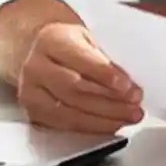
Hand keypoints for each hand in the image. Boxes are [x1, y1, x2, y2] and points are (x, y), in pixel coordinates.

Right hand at [16, 22, 144, 134]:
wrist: (38, 51)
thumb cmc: (70, 44)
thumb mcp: (89, 38)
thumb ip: (105, 58)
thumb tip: (130, 85)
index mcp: (52, 40)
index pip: (80, 59)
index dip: (104, 74)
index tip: (127, 85)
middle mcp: (36, 66)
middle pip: (74, 89)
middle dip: (109, 100)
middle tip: (135, 105)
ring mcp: (30, 91)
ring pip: (69, 111)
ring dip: (104, 118)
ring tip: (129, 117)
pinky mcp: (33, 111)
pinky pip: (64, 125)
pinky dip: (91, 127)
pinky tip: (111, 125)